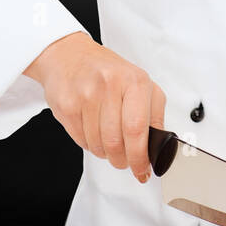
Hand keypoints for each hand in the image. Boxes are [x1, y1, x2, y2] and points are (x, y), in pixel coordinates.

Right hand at [24, 31, 166, 183]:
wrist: (68, 55)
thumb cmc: (107, 71)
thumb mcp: (139, 84)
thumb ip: (153, 114)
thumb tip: (158, 149)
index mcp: (134, 80)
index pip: (138, 129)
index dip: (140, 156)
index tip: (142, 169)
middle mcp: (109, 85)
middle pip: (116, 142)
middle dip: (122, 160)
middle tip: (124, 161)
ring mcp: (85, 95)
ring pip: (98, 145)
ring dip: (105, 153)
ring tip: (107, 139)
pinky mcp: (66, 105)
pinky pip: (81, 141)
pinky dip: (90, 144)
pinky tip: (92, 130)